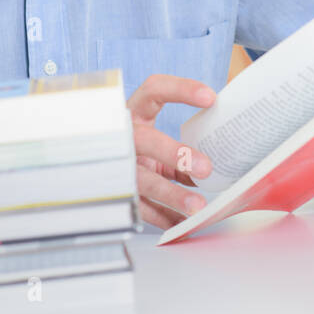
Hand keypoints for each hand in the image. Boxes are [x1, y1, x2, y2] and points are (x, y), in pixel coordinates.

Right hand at [126, 74, 216, 228]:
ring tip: (198, 207)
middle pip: (144, 140)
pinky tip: (182, 224)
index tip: (210, 97)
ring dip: (171, 194)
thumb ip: (181, 151)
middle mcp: (121, 137)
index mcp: (133, 113)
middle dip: (174, 153)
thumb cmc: (137, 151)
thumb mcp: (155, 141)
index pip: (154, 90)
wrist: (93, 167)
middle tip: (206, 167)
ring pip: (141, 180)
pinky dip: (163, 218)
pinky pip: (140, 208)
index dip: (180, 90)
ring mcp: (114, 166)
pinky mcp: (115, 193)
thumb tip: (221, 163)